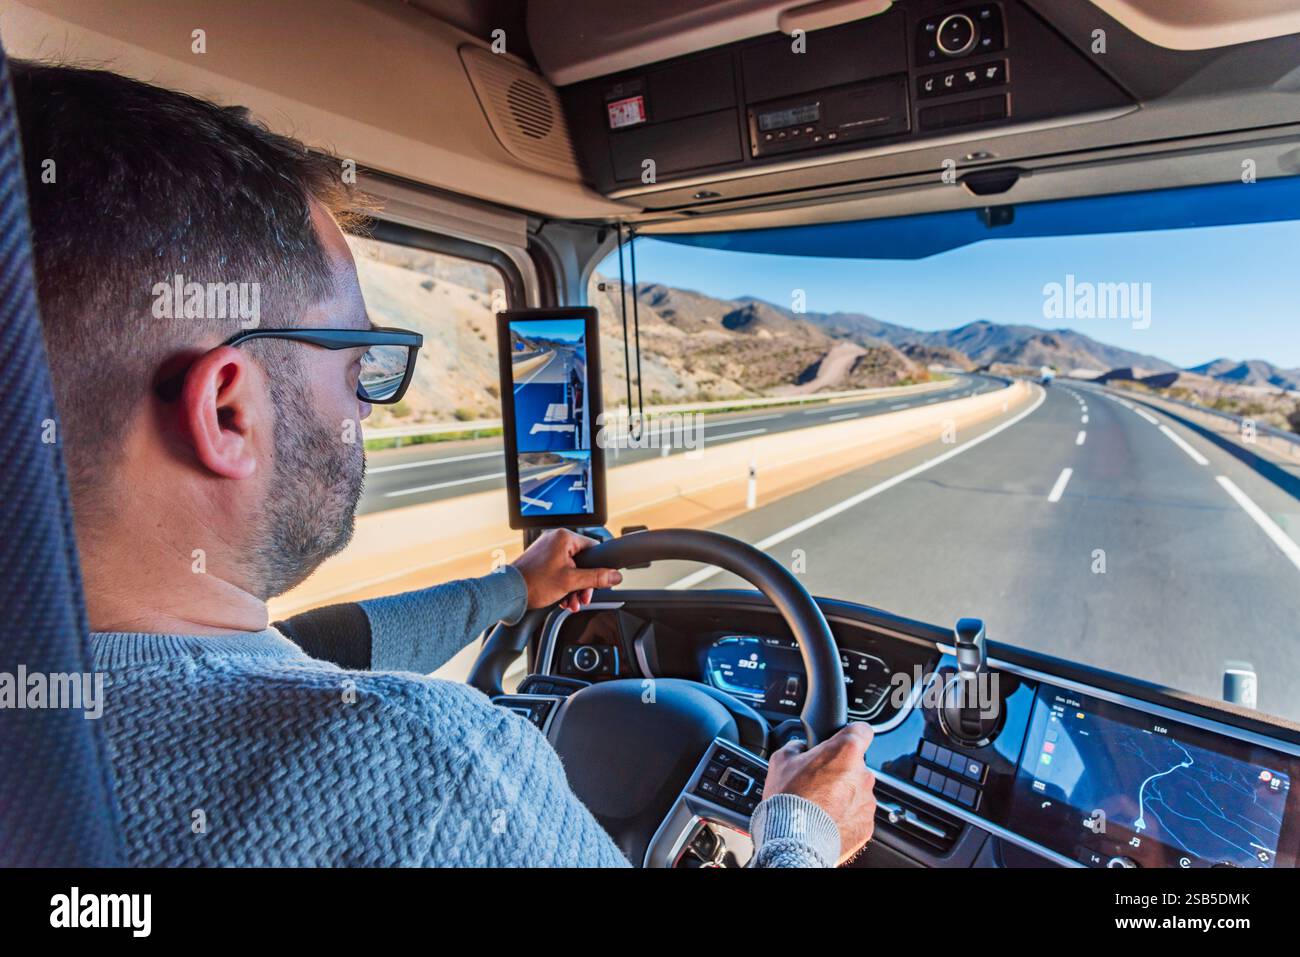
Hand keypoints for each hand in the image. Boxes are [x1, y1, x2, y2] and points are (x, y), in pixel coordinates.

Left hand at [510, 529, 622, 613]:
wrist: (509, 593)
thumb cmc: (534, 583)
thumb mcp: (571, 581)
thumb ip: (596, 578)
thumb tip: (615, 576)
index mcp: (564, 537)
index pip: (593, 548)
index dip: (598, 568)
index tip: (599, 582)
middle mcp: (555, 539)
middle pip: (582, 562)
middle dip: (584, 584)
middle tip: (583, 598)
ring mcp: (546, 549)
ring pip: (571, 568)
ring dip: (574, 588)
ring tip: (572, 602)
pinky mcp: (541, 560)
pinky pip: (559, 571)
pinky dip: (563, 585)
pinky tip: (563, 600)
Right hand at [764, 723, 875, 864]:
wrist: (795, 838)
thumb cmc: (789, 799)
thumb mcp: (781, 760)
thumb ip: (796, 747)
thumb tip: (800, 747)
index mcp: (845, 751)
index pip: (862, 730)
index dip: (851, 734)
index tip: (843, 740)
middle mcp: (862, 774)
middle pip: (856, 765)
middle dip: (840, 770)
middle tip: (818, 781)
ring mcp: (867, 801)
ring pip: (858, 791)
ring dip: (844, 794)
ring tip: (820, 804)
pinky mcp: (867, 824)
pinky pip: (858, 814)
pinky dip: (846, 816)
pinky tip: (827, 819)